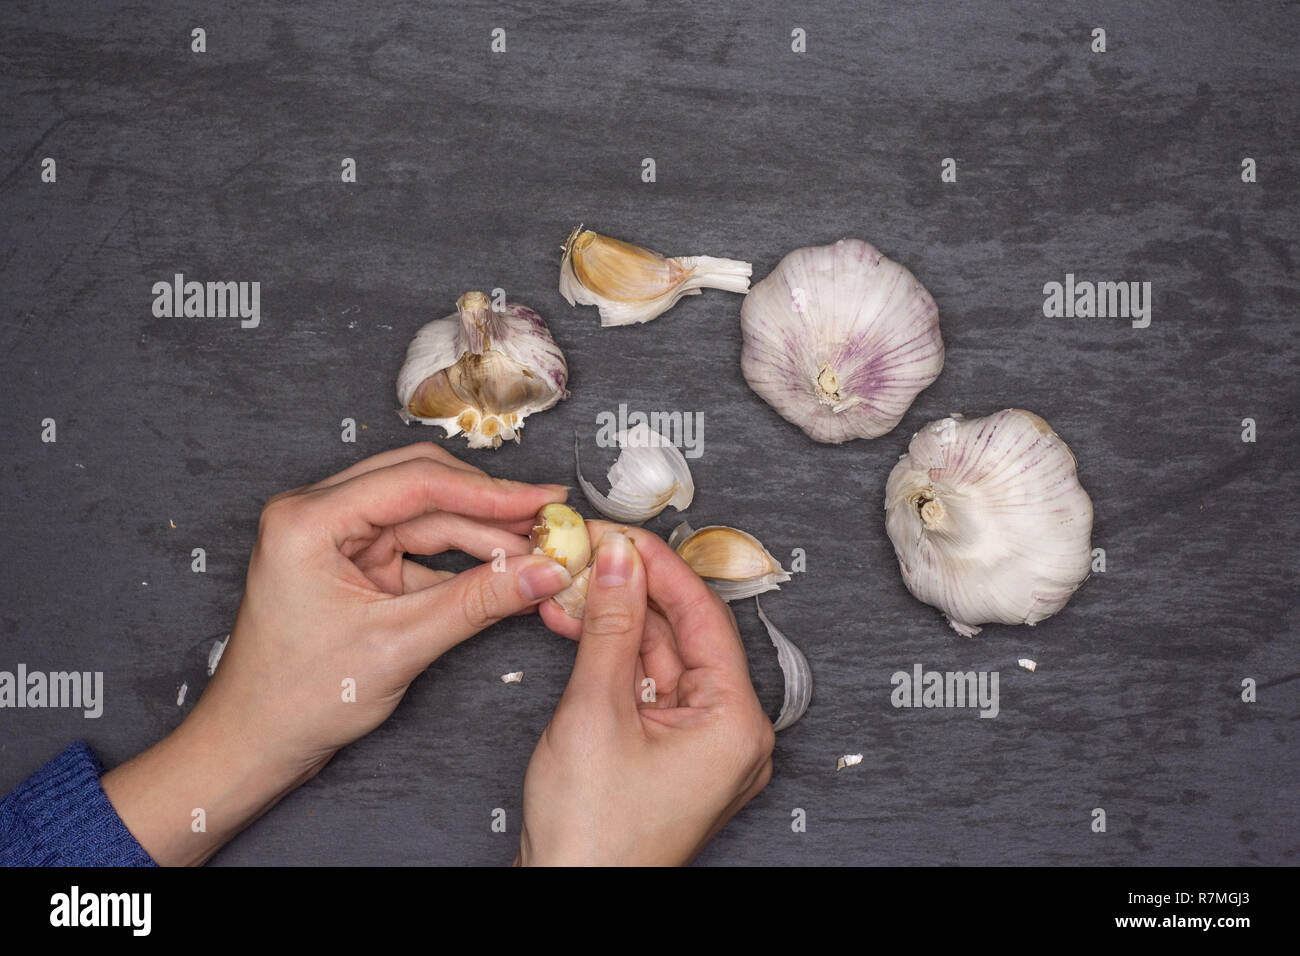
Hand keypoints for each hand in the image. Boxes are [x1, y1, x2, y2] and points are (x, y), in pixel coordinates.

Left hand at [102, 442, 572, 864]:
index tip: (543, 501)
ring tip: (538, 551)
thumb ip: (477, 603)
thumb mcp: (399, 646)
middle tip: (549, 520)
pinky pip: (418, 546)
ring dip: (481, 535)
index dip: (489, 491)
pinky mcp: (353, 561)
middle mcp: (317, 513)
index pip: (415, 482)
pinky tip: (503, 571)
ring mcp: (336, 536)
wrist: (254, 744)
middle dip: (489, 506)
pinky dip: (461, 560)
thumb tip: (544, 572)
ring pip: (426, 516)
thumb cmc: (297, 699)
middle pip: (422, 485)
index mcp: (308, 520)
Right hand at [519, 525, 775, 865]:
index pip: (705, 617)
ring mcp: (701, 749)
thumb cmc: (591, 835)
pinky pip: (648, 690)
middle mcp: (731, 735)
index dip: (659, 567)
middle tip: (590, 552)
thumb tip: (618, 561)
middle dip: (631, 592)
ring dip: (615, 622)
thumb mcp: (595, 711)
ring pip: (661, 660)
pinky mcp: (671, 757)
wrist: (566, 898)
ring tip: (571, 584)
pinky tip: (578, 624)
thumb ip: (610, 626)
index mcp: (736, 725)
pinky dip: (613, 659)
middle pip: (684, 636)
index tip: (621, 534)